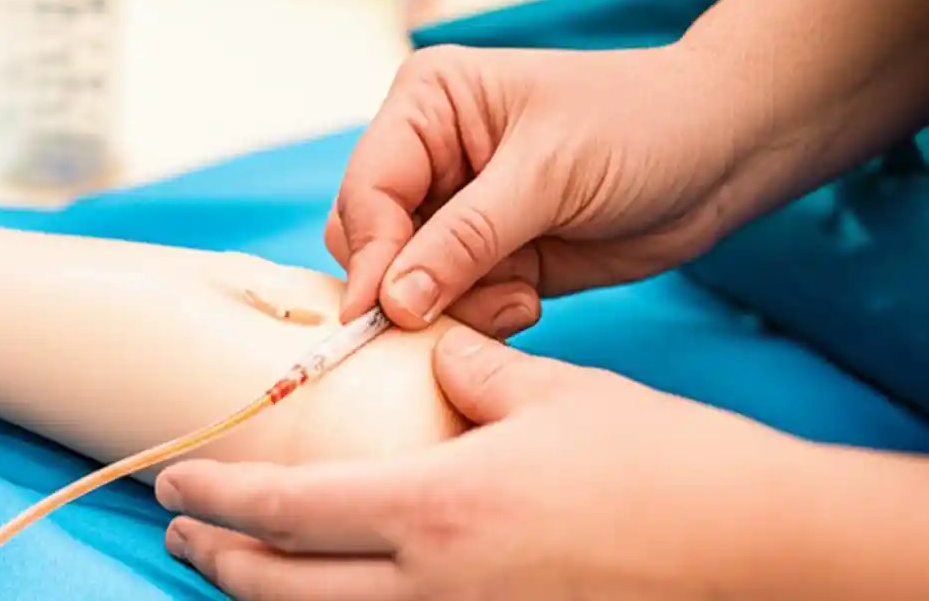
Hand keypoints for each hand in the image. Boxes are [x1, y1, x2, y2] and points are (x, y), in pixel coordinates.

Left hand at [155, 328, 805, 599]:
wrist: (754, 549)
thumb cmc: (659, 464)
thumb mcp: (554, 393)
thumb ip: (472, 371)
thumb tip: (433, 352)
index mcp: (436, 507)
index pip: (288, 509)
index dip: (216, 498)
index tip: (173, 481)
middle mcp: (434, 586)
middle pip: (283, 587)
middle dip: (217, 561)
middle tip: (180, 534)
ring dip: (266, 598)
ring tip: (233, 571)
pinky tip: (335, 594)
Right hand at [328, 43, 742, 336]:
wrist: (722, 153)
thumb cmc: (641, 127)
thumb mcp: (548, 175)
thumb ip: (464, 240)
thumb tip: (389, 303)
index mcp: (429, 103)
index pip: (368, 190)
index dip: (368, 255)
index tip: (377, 317)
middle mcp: (430, 155)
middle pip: (371, 241)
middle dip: (413, 285)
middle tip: (474, 304)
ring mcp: (457, 210)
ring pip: (408, 284)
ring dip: (457, 307)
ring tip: (522, 298)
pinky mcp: (488, 256)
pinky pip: (452, 305)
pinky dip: (483, 316)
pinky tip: (532, 299)